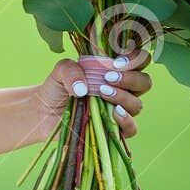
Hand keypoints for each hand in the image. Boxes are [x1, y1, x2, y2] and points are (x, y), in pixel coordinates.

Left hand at [29, 46, 153, 142]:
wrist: (45, 112)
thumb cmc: (57, 88)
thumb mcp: (60, 72)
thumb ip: (70, 70)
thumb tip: (83, 88)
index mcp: (115, 71)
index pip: (139, 61)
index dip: (135, 58)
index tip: (117, 61)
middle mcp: (122, 90)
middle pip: (145, 82)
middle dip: (131, 78)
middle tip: (109, 77)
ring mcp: (119, 111)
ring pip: (137, 104)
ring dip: (123, 96)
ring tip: (102, 92)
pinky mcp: (114, 130)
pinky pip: (131, 128)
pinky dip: (126, 120)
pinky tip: (113, 112)